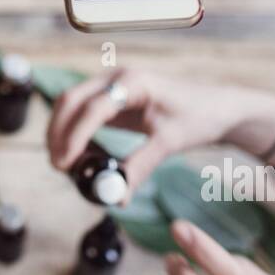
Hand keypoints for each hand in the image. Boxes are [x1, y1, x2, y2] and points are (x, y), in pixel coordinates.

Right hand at [46, 69, 274, 188]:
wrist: (217, 106)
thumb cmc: (198, 117)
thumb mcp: (170, 143)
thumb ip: (140, 166)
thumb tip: (116, 196)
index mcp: (133, 82)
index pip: (93, 108)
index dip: (74, 136)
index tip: (64, 164)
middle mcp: (116, 78)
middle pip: (70, 100)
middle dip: (58, 133)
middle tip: (58, 166)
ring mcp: (111, 85)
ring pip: (71, 104)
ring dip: (62, 132)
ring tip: (66, 165)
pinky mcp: (111, 98)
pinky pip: (82, 112)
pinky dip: (74, 132)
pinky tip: (78, 156)